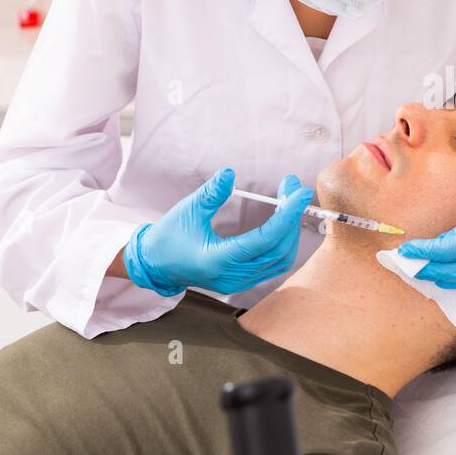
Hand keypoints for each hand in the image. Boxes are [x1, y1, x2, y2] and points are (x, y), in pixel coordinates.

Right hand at [124, 168, 312, 295]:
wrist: (155, 265)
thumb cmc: (168, 237)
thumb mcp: (188, 211)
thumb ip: (211, 194)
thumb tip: (229, 173)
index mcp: (219, 260)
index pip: (265, 239)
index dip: (287, 215)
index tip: (300, 193)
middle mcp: (233, 276)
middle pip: (279, 249)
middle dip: (292, 218)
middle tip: (294, 190)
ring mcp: (239, 282)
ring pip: (280, 259)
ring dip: (290, 231)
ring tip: (291, 203)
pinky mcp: (242, 281)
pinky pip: (273, 265)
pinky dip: (283, 243)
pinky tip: (283, 222)